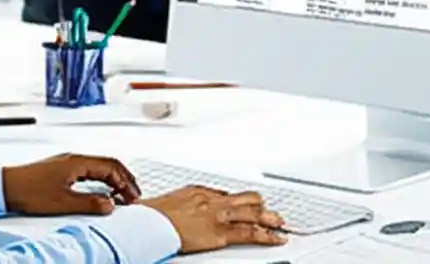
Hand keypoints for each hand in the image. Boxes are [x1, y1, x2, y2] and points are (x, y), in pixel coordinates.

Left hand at [1, 154, 140, 215]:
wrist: (4, 187)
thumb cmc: (29, 191)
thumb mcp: (63, 202)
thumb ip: (89, 203)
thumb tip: (109, 204)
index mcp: (78, 162)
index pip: (111, 167)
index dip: (126, 182)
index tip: (133, 197)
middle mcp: (74, 158)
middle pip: (108, 164)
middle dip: (124, 179)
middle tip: (133, 195)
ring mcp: (67, 163)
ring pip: (98, 167)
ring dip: (112, 179)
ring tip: (120, 194)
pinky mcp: (60, 170)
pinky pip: (88, 171)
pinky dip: (100, 180)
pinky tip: (99, 191)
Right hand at [142, 186, 285, 253]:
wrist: (149, 223)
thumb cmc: (153, 215)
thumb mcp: (169, 202)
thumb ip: (183, 203)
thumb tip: (183, 207)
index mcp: (200, 191)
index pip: (227, 195)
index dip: (239, 202)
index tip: (246, 204)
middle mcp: (213, 200)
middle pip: (245, 199)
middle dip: (259, 205)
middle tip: (270, 211)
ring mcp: (219, 216)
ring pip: (253, 213)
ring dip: (269, 218)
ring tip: (280, 222)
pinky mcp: (220, 233)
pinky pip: (250, 233)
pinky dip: (267, 236)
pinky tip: (276, 238)